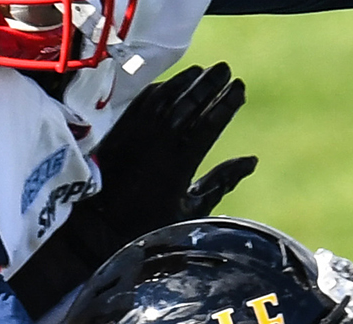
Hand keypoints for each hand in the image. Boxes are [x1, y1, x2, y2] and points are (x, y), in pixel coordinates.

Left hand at [93, 63, 258, 237]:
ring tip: (203, 70)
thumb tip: (251, 161)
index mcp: (181, 162)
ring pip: (166, 96)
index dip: (226, 103)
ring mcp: (137, 132)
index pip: (210, 123)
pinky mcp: (120, 129)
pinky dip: (160, 88)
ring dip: (185, 80)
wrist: (100, 224)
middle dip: (210, 83)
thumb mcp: (193, 210)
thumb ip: (223, 181)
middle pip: (189, 102)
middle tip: (226, 69)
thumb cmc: (150, 223)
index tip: (240, 88)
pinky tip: (171, 83)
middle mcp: (160, 141)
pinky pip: (143, 100)